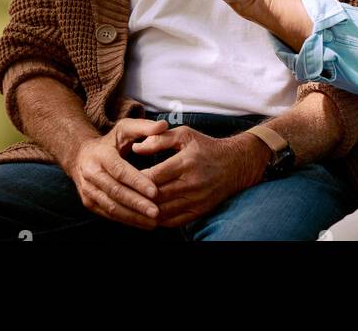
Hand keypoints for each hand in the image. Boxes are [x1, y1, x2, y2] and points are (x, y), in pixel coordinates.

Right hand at [65, 118, 166, 229]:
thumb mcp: (124, 129)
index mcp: (100, 155)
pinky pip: (109, 214)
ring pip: (111, 206)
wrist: (80, 156)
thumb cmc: (110, 142)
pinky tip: (143, 223)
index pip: (120, 171)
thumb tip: (163, 125)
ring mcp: (88, 190)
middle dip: (137, 203)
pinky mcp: (89, 202)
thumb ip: (144, 127)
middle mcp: (91, 174)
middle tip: (156, 211)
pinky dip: (127, 220)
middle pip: (116, 192)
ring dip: (133, 216)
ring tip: (153, 221)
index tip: (155, 191)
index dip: (137, 182)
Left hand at [133, 126, 269, 227]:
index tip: (123, 178)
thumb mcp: (185, 135)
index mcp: (186, 162)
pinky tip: (147, 215)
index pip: (153, 176)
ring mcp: (197, 199)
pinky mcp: (200, 211)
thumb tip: (135, 148)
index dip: (135, 179)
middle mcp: (192, 182)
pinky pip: (173, 221)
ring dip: (144, 211)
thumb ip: (159, 139)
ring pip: (162, 211)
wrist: (236, 164)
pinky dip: (157, 221)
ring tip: (130, 206)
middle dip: (136, 197)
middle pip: (156, 196)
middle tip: (121, 194)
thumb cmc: (206, 147)